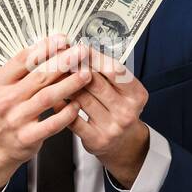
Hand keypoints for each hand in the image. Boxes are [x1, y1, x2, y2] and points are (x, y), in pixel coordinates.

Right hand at [0, 35, 91, 191]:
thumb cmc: (7, 112)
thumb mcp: (5, 88)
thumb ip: (24, 71)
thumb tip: (53, 48)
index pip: (22, 60)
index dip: (44, 48)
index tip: (63, 39)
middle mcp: (5, 100)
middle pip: (38, 76)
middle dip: (63, 62)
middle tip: (81, 52)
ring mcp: (16, 119)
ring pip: (47, 97)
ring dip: (70, 84)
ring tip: (86, 74)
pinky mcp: (27, 137)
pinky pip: (52, 123)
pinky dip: (66, 113)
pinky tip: (78, 104)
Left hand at [67, 45, 150, 189]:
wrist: (124, 144)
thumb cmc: (119, 110)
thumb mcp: (124, 91)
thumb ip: (108, 74)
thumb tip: (82, 50)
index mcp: (137, 95)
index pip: (115, 70)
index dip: (95, 57)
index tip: (80, 48)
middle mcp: (127, 111)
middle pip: (96, 83)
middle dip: (76, 68)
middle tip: (61, 58)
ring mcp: (112, 127)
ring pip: (82, 99)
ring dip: (66, 85)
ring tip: (54, 74)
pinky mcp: (96, 139)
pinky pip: (73, 119)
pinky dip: (61, 106)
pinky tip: (54, 98)